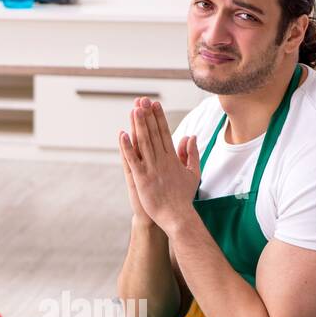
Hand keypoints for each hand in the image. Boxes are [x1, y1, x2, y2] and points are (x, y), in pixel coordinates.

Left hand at [120, 98, 199, 235]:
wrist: (178, 217)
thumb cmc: (184, 197)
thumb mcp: (193, 173)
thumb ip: (192, 154)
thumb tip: (191, 136)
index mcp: (173, 158)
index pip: (165, 132)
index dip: (158, 117)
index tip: (154, 104)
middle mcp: (162, 160)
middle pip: (153, 134)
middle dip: (148, 116)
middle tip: (142, 99)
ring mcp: (152, 169)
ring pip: (143, 143)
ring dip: (138, 125)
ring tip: (134, 109)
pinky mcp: (142, 179)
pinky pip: (133, 160)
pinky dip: (127, 147)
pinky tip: (122, 134)